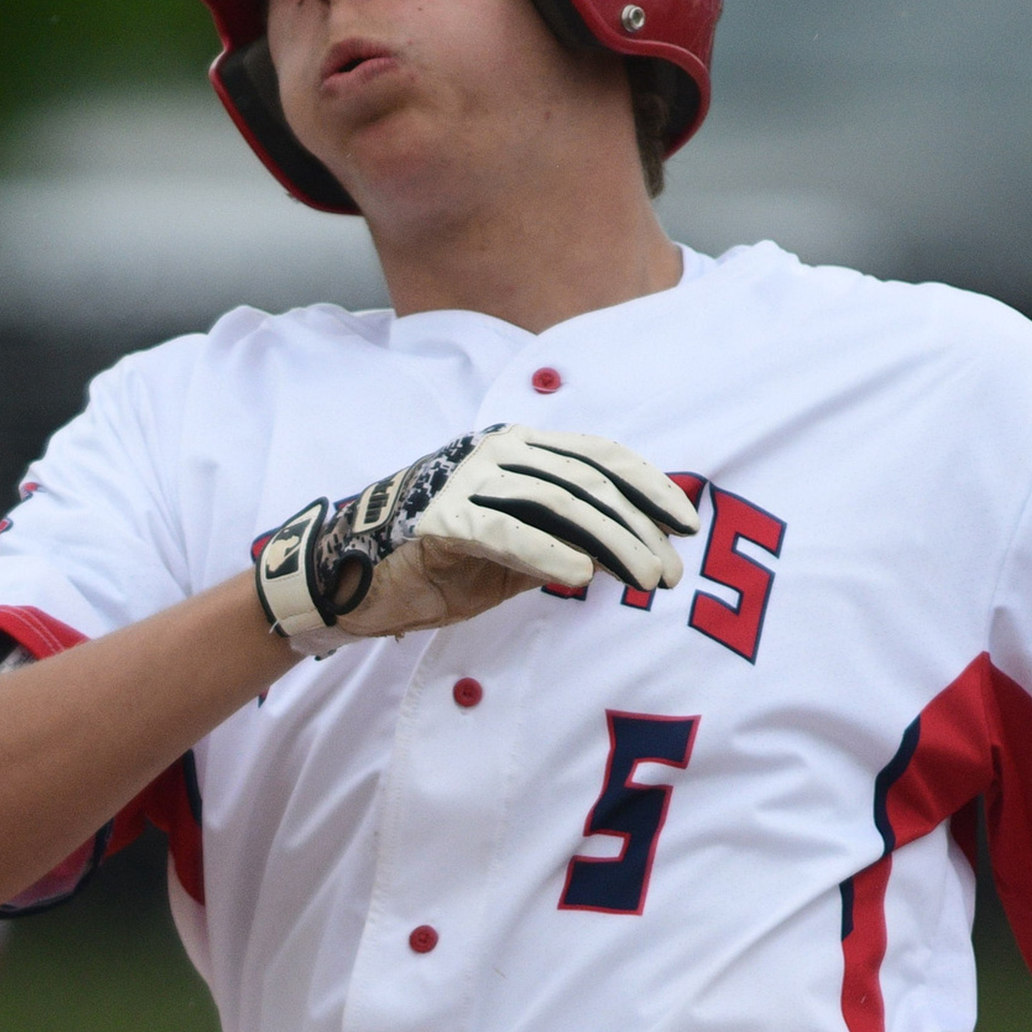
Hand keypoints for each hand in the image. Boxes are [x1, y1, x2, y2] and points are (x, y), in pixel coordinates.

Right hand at [254, 428, 700, 652]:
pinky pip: (508, 532)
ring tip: (645, 579)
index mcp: (516, 451)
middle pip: (587, 483)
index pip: (596, 458)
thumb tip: (626, 553)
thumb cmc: (434, 565)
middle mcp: (495, 453)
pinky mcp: (440, 517)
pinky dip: (549, 554)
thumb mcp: (514, 552)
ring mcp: (465, 480)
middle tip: (670, 571)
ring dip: (612, 543)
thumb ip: (563, 542)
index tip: (686, 523)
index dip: (647, 487)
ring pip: (559, 504)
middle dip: (639, 528)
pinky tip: (582, 578)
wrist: (345, 579)